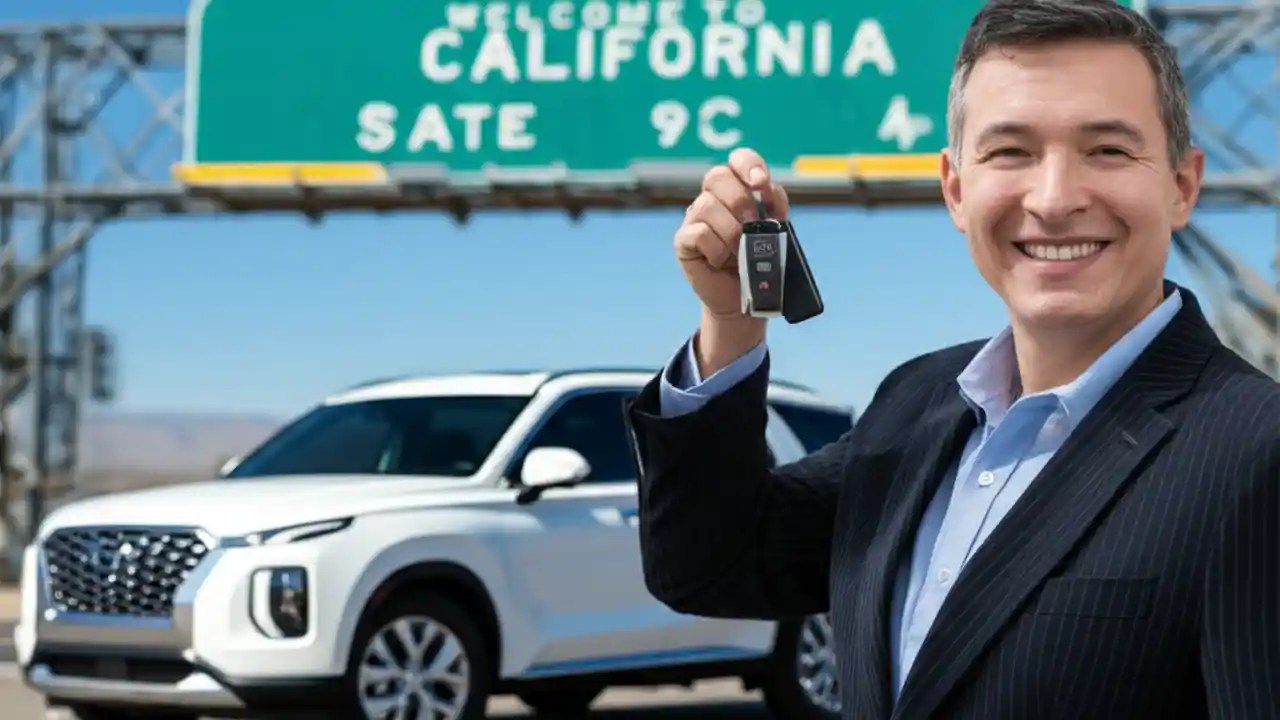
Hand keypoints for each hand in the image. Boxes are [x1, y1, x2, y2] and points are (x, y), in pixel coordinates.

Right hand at [674, 148, 789, 374]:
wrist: (750, 297)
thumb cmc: (762, 260)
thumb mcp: (777, 230)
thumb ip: (775, 206)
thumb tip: (768, 189)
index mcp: (737, 189)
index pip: (738, 159)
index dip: (748, 164)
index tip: (761, 184)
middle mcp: (712, 198)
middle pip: (717, 176)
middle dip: (740, 202)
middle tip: (753, 227)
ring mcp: (695, 219)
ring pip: (707, 205)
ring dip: (730, 231)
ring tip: (739, 250)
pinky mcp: (684, 242)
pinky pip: (698, 233)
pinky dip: (715, 248)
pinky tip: (721, 261)